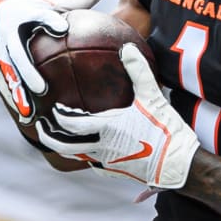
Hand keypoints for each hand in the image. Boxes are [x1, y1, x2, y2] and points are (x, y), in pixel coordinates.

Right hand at [0, 0, 106, 128]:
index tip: (62, 28)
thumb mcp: (49, 2)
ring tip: (28, 112)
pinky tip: (21, 113)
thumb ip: (76, 1)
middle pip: (18, 53)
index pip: (39, 15)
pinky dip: (9, 94)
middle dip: (28, 71)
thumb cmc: (28, 6)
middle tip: (42, 89)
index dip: (50, 21)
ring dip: (15, 92)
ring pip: (5, 73)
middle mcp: (8, 31)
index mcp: (25, 14)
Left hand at [41, 43, 199, 189]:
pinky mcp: (117, 172)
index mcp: (106, 129)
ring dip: (64, 148)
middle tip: (40, 128)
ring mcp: (108, 163)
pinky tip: (90, 149)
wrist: (179, 164)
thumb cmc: (166, 130)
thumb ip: (138, 71)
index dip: (59, 116)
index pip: (71, 123)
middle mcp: (101, 148)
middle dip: (49, 138)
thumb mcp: (153, 97)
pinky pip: (94, 164)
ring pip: (77, 157)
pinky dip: (85, 156)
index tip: (53, 108)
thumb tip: (127, 48)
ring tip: (59, 139)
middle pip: (64, 147)